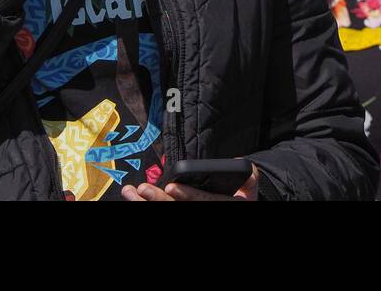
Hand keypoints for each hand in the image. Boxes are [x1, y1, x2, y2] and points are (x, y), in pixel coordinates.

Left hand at [122, 166, 257, 201]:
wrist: (239, 205)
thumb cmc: (241, 196)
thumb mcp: (250, 187)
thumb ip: (248, 176)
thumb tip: (238, 164)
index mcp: (221, 206)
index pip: (202, 202)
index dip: (187, 195)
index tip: (171, 186)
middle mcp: (204, 212)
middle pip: (178, 210)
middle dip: (158, 201)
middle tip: (142, 189)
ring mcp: (191, 215)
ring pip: (166, 213)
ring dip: (144, 205)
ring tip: (130, 192)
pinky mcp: (181, 214)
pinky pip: (162, 213)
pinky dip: (145, 207)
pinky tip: (134, 199)